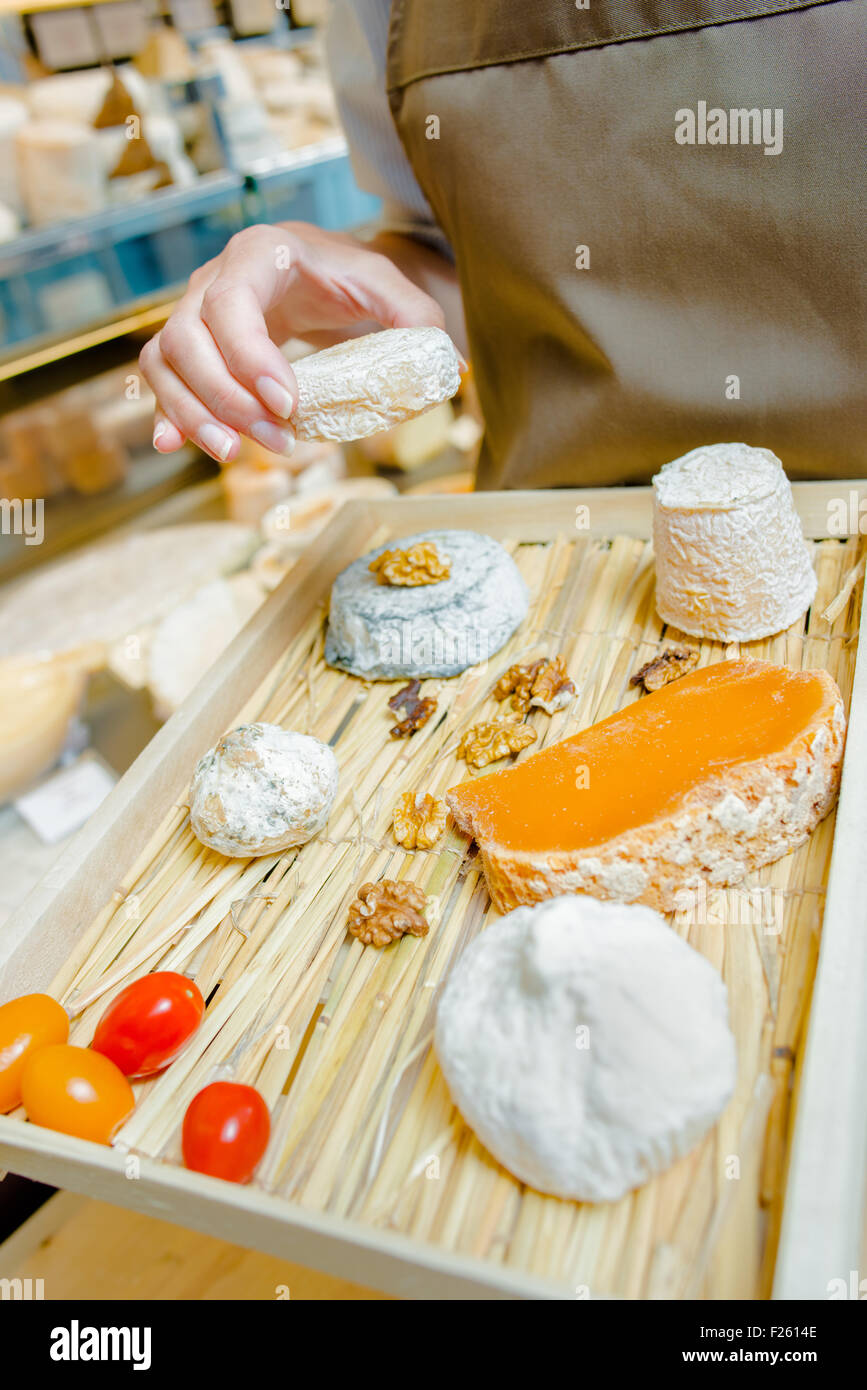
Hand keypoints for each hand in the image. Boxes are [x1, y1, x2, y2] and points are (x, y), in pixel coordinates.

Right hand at [139, 222, 445, 462]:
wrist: (324, 276)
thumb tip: (447, 363)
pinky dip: (166, 413)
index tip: (285, 404)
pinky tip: (174, 446)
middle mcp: (214, 278)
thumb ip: (416, 317)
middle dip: (226, 397)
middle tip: (277, 440)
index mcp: (261, 254)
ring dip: (192, 412)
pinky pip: (161, 378)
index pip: (232, 303)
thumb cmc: (351, 280)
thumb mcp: (389, 287)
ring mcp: (194, 312)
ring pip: (166, 360)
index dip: (249, 356)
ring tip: (233, 453)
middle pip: (188, 338)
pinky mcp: (189, 348)